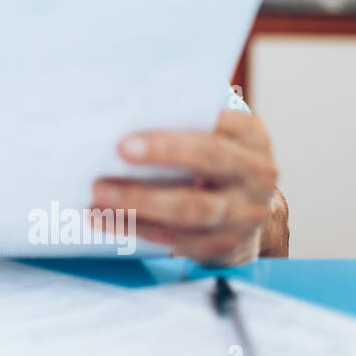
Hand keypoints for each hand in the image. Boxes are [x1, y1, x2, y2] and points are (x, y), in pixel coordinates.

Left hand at [91, 110, 287, 265]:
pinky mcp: (225, 245)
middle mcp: (256, 174)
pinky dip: (137, 228)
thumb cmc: (214, 162)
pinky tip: (106, 219)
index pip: (218, 124)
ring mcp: (245, 214)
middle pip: (209, 159)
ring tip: (98, 192)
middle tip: (116, 151)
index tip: (131, 133)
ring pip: (192, 208)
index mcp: (251, 137)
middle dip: (162, 154)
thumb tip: (122, 109)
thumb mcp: (214, 136)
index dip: (177, 127)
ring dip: (140, 200)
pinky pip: (178, 239)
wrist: (250, 215)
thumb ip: (182, 120)